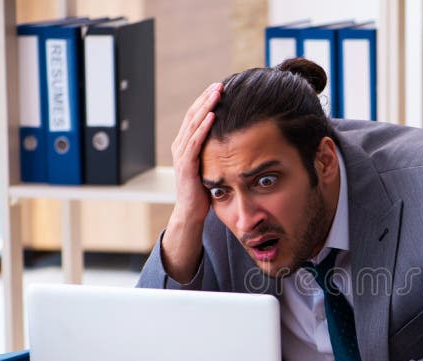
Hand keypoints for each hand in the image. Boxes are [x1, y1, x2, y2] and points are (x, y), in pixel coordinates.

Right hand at [161, 83, 221, 282]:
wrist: (192, 213)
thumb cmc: (205, 190)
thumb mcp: (215, 165)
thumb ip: (221, 151)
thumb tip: (240, 139)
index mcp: (188, 143)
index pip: (197, 116)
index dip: (208, 101)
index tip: (221, 88)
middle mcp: (181, 145)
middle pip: (194, 115)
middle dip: (207, 99)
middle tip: (220, 84)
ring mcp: (182, 154)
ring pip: (193, 124)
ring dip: (205, 107)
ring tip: (217, 93)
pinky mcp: (185, 165)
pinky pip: (194, 142)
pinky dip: (203, 128)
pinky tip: (212, 116)